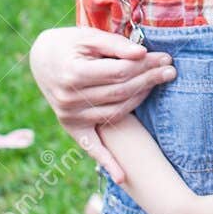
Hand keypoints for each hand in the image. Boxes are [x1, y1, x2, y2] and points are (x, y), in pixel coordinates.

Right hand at [31, 28, 175, 180]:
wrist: (41, 59)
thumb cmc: (68, 45)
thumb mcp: (87, 36)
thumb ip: (115, 45)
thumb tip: (142, 54)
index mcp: (73, 74)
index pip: (120, 73)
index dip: (145, 65)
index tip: (165, 58)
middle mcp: (69, 99)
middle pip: (121, 92)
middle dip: (149, 79)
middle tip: (171, 70)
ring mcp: (70, 116)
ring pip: (116, 112)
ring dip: (141, 100)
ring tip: (159, 84)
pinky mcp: (73, 127)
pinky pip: (92, 147)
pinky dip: (108, 162)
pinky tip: (123, 177)